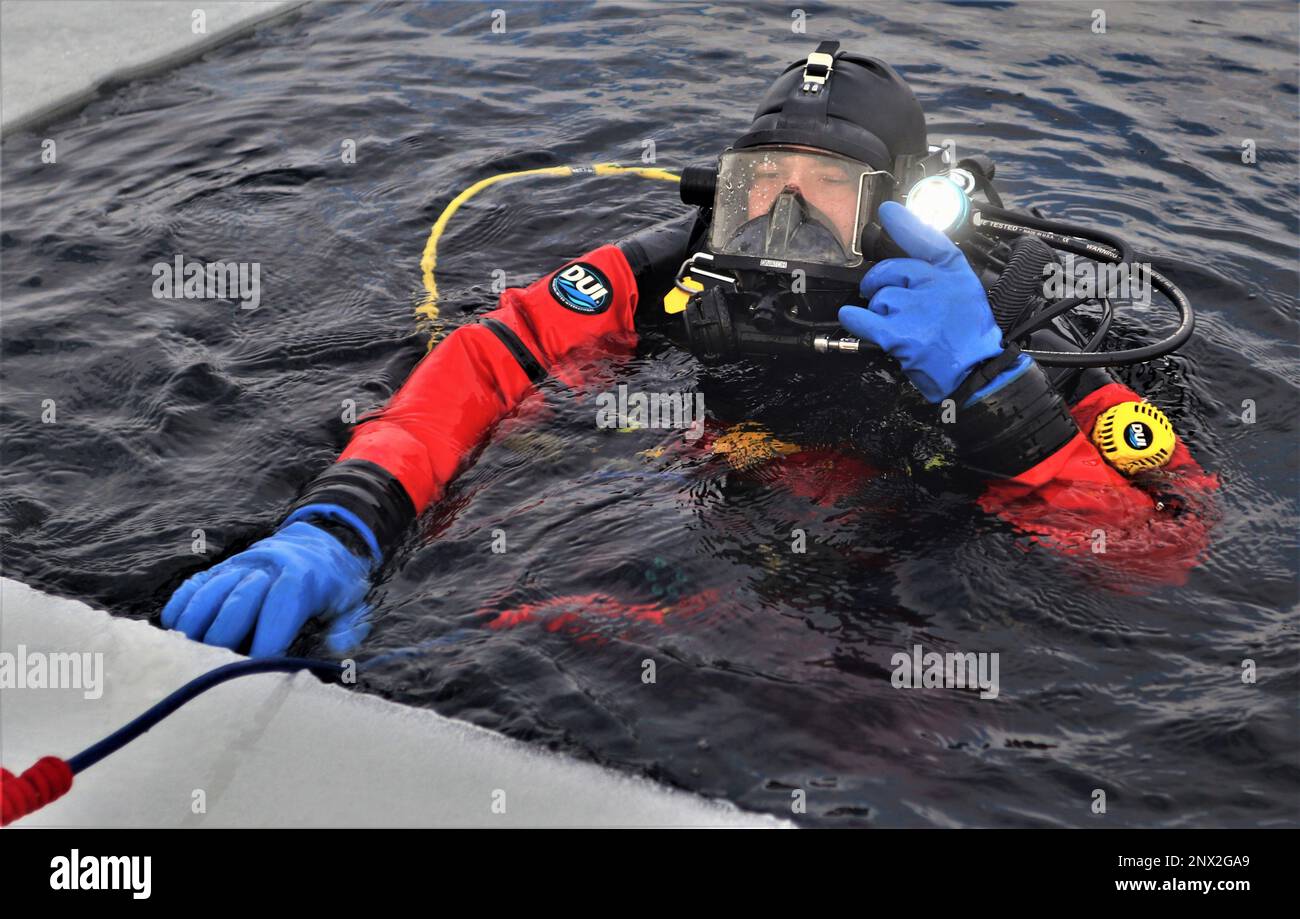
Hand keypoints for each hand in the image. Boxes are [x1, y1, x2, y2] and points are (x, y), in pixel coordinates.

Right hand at [161, 521, 373, 657]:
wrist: (317, 541)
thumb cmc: (333, 582)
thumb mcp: (352, 600)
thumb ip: (348, 625)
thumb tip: (338, 647)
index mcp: (301, 576)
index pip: (281, 603)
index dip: (270, 634)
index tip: (260, 664)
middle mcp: (265, 566)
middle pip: (238, 600)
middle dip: (227, 636)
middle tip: (218, 668)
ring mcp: (238, 566)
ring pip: (210, 591)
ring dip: (197, 624)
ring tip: (188, 655)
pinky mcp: (219, 569)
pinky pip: (194, 585)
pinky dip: (182, 607)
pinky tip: (176, 632)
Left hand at [838, 200, 1003, 402]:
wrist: (976, 371)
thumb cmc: (967, 334)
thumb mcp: (964, 291)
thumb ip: (939, 269)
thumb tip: (908, 253)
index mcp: (952, 273)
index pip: (926, 240)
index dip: (904, 224)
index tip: (887, 212)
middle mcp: (934, 285)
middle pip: (889, 271)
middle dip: (880, 284)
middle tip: (888, 301)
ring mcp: (915, 310)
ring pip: (878, 297)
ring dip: (879, 311)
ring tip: (900, 326)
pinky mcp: (898, 335)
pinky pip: (861, 318)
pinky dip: (854, 319)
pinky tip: (856, 320)